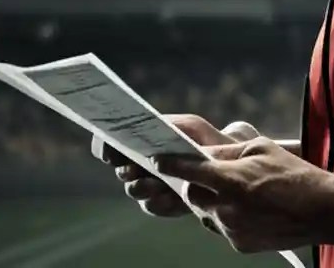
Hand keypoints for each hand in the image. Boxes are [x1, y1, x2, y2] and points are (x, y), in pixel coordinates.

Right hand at [95, 114, 259, 218]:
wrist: (229, 162)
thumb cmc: (206, 138)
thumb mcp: (190, 127)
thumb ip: (169, 127)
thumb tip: (148, 130)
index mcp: (141, 142)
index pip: (111, 144)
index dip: (104, 147)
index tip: (108, 151)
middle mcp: (140, 165)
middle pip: (121, 171)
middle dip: (126, 171)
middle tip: (131, 170)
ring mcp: (151, 186)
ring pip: (135, 190)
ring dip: (140, 188)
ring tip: (150, 184)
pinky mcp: (164, 203)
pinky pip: (154, 206)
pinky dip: (159, 203)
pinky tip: (167, 198)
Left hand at [154, 137, 333, 253]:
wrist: (322, 210)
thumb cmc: (295, 175)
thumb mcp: (262, 149)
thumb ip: (228, 152)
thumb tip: (205, 154)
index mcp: (230, 181)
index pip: (188, 172)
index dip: (171, 165)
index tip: (159, 161)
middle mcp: (226, 209)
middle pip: (191, 196)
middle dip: (194, 185)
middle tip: (207, 177)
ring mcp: (233, 230)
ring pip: (206, 214)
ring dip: (212, 202)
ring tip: (235, 193)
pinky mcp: (241, 245)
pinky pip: (223, 228)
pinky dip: (227, 217)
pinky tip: (249, 209)